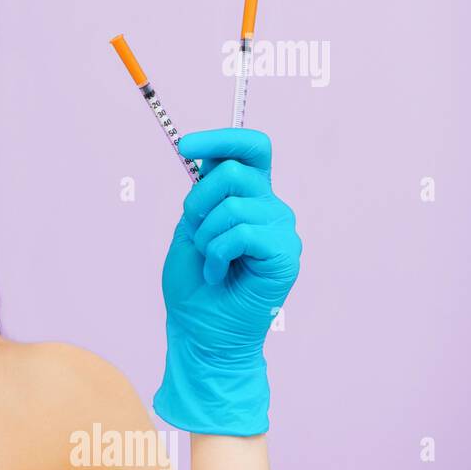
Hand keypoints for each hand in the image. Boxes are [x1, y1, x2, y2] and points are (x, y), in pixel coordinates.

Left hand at [152, 128, 302, 434]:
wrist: (200, 331)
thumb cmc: (193, 285)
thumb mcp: (190, 228)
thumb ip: (203, 192)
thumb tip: (205, 155)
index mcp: (249, 195)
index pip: (251, 148)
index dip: (221, 138)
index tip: (184, 145)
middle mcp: (271, 206)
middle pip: (233, 171)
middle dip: (197, 202)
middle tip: (195, 236)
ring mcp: (281, 229)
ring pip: (233, 204)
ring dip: (206, 236)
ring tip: (209, 263)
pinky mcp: (286, 254)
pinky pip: (242, 232)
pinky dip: (217, 254)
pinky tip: (217, 274)